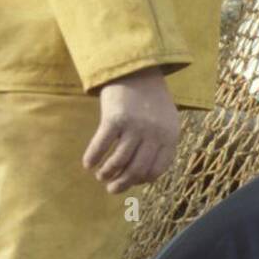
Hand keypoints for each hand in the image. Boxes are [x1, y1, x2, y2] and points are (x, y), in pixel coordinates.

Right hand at [83, 67, 180, 193]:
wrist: (136, 69)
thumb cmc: (149, 100)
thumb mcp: (165, 121)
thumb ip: (159, 144)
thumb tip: (141, 177)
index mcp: (171, 135)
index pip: (157, 169)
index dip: (142, 180)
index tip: (131, 181)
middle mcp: (155, 133)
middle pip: (137, 169)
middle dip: (122, 184)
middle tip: (111, 189)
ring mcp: (135, 126)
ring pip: (119, 162)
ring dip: (107, 173)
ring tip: (100, 176)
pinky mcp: (114, 118)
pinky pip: (101, 146)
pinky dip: (93, 158)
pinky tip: (88, 164)